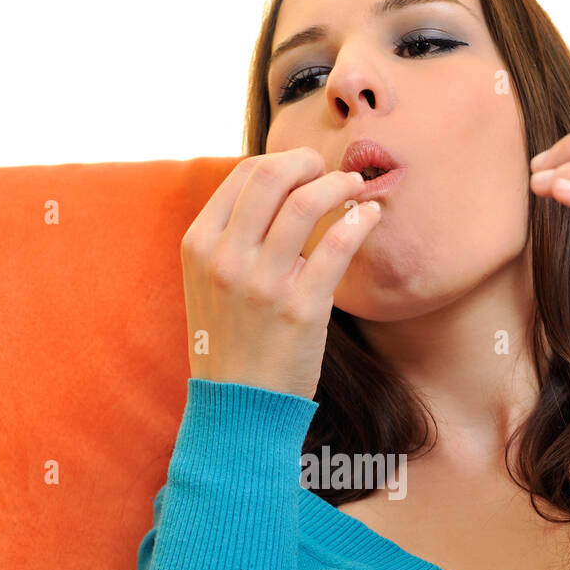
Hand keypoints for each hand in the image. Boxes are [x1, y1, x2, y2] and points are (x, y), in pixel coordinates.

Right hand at [180, 147, 380, 399]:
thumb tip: (275, 188)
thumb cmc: (230, 343)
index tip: (306, 168)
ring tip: (356, 188)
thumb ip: (231, 237)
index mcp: (199, 245)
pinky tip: (370, 217)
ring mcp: (262, 284)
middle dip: (310, 162)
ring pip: (306, 203)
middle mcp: (225, 258)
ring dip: (340, 185)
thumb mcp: (208, 283)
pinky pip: (337, 246)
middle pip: (272, 176)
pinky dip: (360, 221)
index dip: (282, 161)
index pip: (243, 175)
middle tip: (331, 171)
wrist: (239, 408)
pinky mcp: (301, 309)